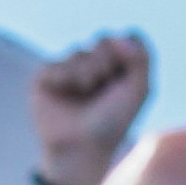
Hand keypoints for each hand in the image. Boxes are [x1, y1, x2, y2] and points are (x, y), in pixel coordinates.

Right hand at [30, 29, 151, 184]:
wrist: (82, 147)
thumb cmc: (113, 122)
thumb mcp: (139, 89)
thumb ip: (141, 57)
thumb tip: (115, 37)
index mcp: (120, 64)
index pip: (128, 37)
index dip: (129, 56)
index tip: (127, 81)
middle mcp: (94, 62)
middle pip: (104, 39)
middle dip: (107, 63)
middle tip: (103, 88)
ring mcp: (69, 69)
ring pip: (79, 51)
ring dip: (87, 74)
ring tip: (84, 94)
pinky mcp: (44, 77)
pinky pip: (55, 62)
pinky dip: (64, 78)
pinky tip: (65, 94)